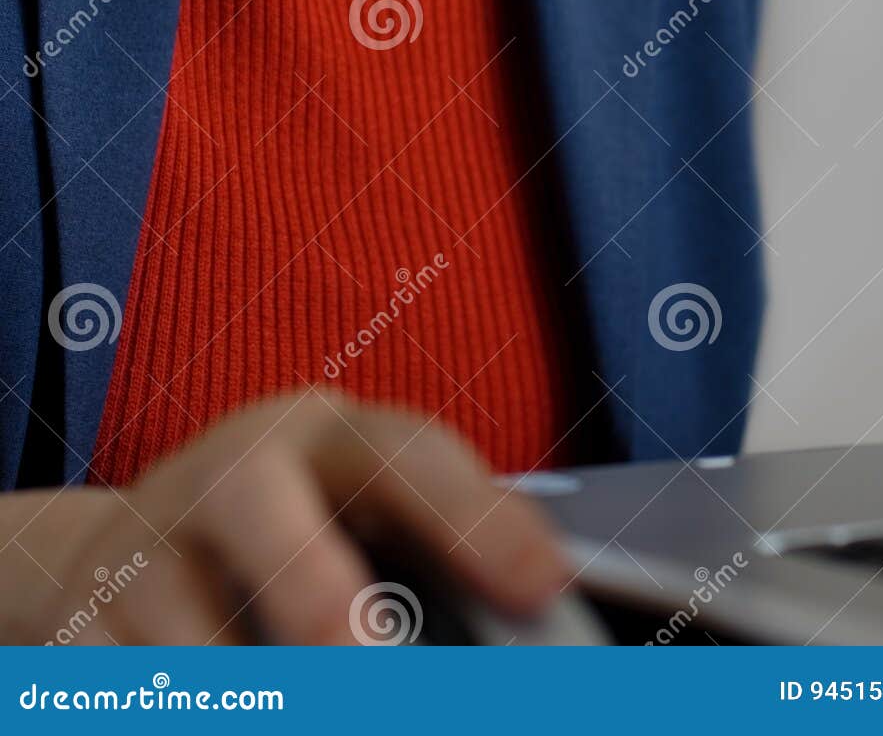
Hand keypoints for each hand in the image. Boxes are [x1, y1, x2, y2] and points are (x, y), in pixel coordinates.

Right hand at [6, 390, 568, 643]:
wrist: (126, 559)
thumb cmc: (298, 540)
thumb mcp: (362, 523)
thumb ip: (434, 566)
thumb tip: (531, 619)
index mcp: (329, 440)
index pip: (406, 453)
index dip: (474, 514)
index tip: (541, 585)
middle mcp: (232, 478)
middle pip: (260, 505)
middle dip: (309, 587)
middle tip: (357, 655)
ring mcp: (147, 552)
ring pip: (184, 631)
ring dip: (240, 683)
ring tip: (282, 693)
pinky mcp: (82, 629)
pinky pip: (129, 692)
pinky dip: (179, 701)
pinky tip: (221, 699)